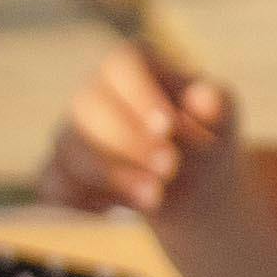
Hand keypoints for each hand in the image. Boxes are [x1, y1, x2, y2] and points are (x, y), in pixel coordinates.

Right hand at [38, 48, 238, 221]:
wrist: (194, 189)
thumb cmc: (207, 141)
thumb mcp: (223, 124)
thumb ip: (218, 108)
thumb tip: (208, 100)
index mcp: (135, 68)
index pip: (122, 65)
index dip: (140, 94)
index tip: (168, 126)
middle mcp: (94, 95)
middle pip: (89, 105)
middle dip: (129, 140)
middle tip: (170, 167)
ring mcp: (72, 135)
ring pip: (69, 148)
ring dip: (111, 175)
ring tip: (156, 197)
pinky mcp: (61, 175)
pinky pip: (52, 185)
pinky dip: (79, 201)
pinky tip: (112, 212)